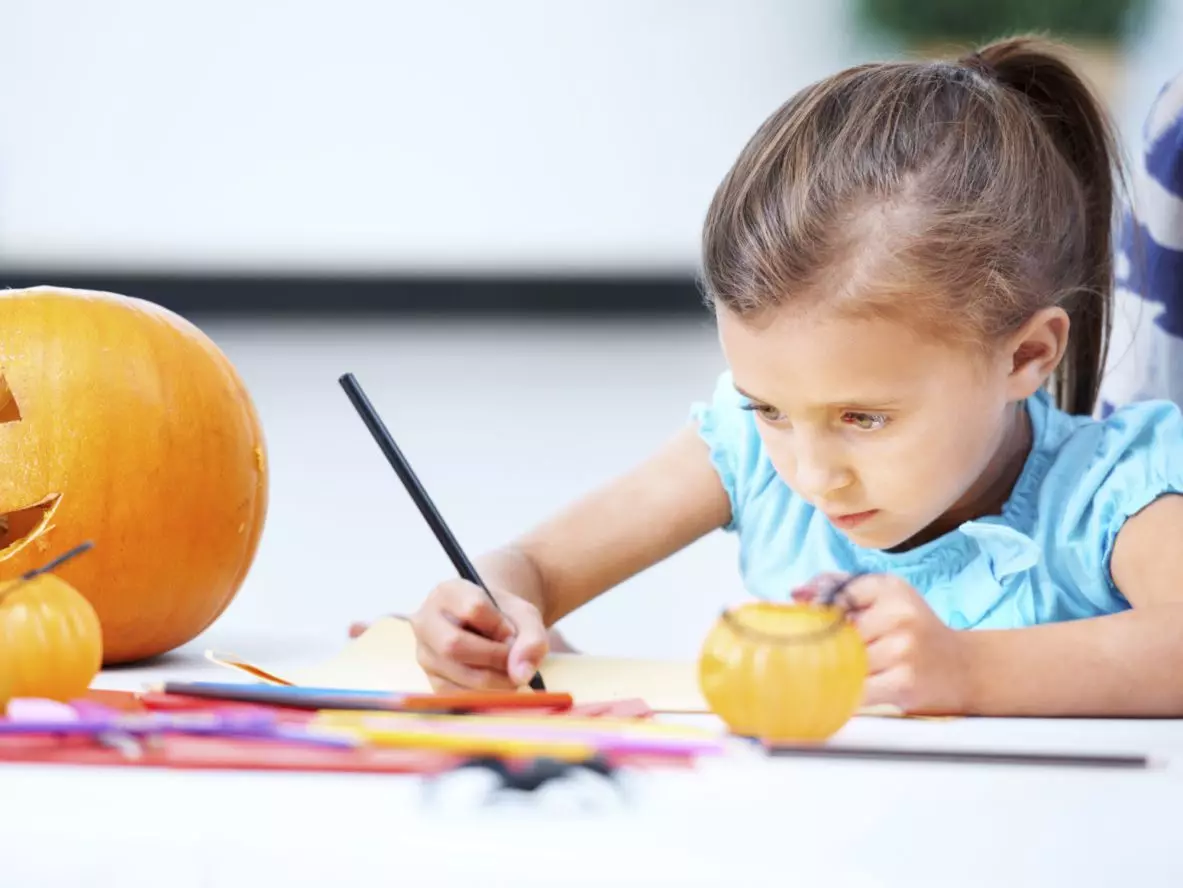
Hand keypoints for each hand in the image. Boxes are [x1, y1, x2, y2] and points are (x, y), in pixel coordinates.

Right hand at [409, 580, 548, 691]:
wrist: (490, 628)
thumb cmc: (505, 618)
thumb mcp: (525, 617)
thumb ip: (531, 638)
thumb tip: (520, 674)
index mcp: (448, 593)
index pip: (473, 608)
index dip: (500, 625)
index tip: (511, 632)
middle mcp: (426, 622)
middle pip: (455, 645)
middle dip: (495, 657)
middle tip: (514, 660)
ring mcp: (425, 654)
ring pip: (458, 674)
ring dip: (495, 680)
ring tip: (510, 672)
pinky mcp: (432, 681)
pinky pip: (459, 696)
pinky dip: (486, 695)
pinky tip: (497, 683)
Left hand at [794, 573, 973, 714]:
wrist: (964, 668)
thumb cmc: (914, 631)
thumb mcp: (886, 598)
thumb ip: (841, 589)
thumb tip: (796, 593)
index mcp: (890, 588)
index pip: (837, 595)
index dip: (819, 613)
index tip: (811, 624)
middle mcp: (899, 614)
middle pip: (837, 631)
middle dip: (829, 645)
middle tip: (827, 653)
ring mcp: (902, 649)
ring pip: (844, 660)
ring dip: (839, 671)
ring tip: (847, 672)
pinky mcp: (903, 681)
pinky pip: (856, 688)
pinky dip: (847, 692)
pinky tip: (850, 690)